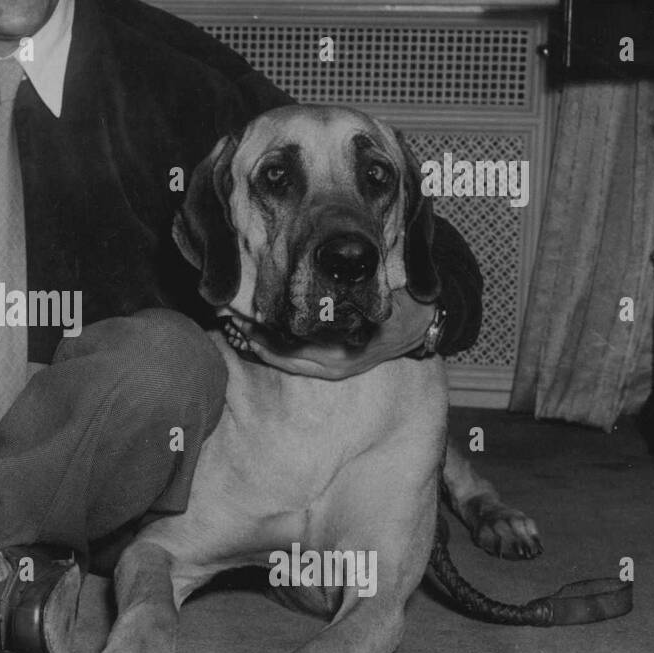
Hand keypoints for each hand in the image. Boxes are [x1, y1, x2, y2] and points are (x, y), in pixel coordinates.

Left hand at [237, 291, 436, 380]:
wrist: (422, 325)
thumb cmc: (406, 306)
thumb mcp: (391, 300)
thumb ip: (366, 297)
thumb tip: (338, 284)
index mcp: (350, 350)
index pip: (301, 346)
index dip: (273, 334)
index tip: (251, 316)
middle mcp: (337, 364)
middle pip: (287, 356)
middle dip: (257, 339)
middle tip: (231, 319)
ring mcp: (333, 369)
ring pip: (287, 362)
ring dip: (260, 346)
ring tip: (235, 328)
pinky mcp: (330, 368)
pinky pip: (296, 363)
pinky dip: (273, 352)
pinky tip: (254, 338)